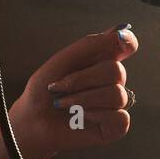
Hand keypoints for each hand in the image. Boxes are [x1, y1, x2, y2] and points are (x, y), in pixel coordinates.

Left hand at [13, 24, 139, 158]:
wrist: (32, 120)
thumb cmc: (44, 91)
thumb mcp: (64, 61)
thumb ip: (92, 44)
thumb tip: (121, 32)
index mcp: (101, 60)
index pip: (127, 45)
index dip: (128, 41)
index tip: (120, 38)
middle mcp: (112, 81)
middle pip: (117, 71)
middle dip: (83, 79)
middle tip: (60, 87)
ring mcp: (116, 104)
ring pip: (116, 95)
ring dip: (83, 99)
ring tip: (63, 104)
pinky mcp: (116, 126)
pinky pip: (120, 116)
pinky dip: (94, 116)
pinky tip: (80, 118)